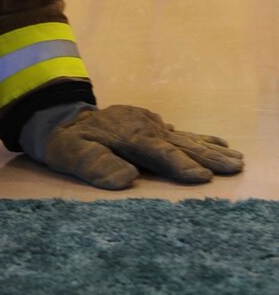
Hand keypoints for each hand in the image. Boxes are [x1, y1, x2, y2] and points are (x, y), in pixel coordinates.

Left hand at [43, 104, 243, 190]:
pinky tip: (216, 142)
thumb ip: (96, 165)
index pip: (158, 152)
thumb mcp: (71, 154)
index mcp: (127, 135)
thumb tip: (127, 178)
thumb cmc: (67, 142)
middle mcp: (142, 126)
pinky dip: (199, 138)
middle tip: (235, 166)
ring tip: (236, 157)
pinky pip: (178, 132)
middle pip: (179, 143)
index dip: (180, 165)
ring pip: (183, 137)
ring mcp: (147, 122)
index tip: (203, 177)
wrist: (59, 116)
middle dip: (208, 156)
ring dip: (210, 147)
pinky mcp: (148, 122)